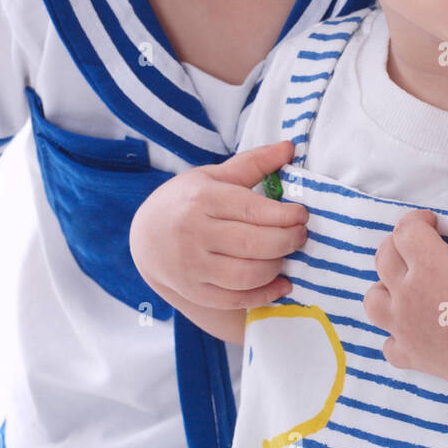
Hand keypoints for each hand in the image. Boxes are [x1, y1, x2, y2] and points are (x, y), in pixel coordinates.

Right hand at [129, 139, 307, 309]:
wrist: (146, 235)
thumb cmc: (186, 200)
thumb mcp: (214, 176)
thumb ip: (253, 163)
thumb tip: (289, 147)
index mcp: (202, 199)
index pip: (252, 209)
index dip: (284, 215)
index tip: (301, 214)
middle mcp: (194, 233)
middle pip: (252, 244)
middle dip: (287, 241)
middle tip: (301, 235)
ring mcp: (192, 266)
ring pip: (246, 275)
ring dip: (277, 267)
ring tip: (287, 255)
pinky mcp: (194, 291)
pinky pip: (236, 300)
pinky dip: (265, 294)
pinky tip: (281, 283)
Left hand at [364, 205, 447, 396]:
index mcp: (429, 265)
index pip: (405, 230)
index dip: (417, 220)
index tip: (433, 223)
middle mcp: (408, 293)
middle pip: (384, 258)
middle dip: (398, 245)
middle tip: (419, 247)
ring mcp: (405, 327)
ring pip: (374, 300)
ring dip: (385, 288)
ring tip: (406, 287)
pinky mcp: (411, 355)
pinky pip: (388, 345)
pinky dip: (396, 336)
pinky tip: (413, 331)